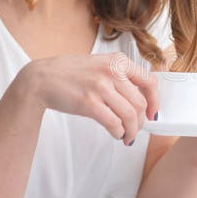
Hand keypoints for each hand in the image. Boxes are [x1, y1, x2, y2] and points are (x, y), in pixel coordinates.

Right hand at [20, 52, 157, 144]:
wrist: (41, 79)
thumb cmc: (70, 73)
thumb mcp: (100, 64)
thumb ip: (120, 75)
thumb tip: (140, 98)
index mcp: (118, 61)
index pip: (149, 81)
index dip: (155, 101)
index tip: (152, 113)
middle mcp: (112, 71)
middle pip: (140, 103)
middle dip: (142, 121)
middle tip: (137, 129)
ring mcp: (101, 87)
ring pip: (129, 115)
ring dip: (132, 130)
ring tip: (128, 136)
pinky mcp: (89, 103)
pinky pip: (114, 123)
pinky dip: (118, 132)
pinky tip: (116, 134)